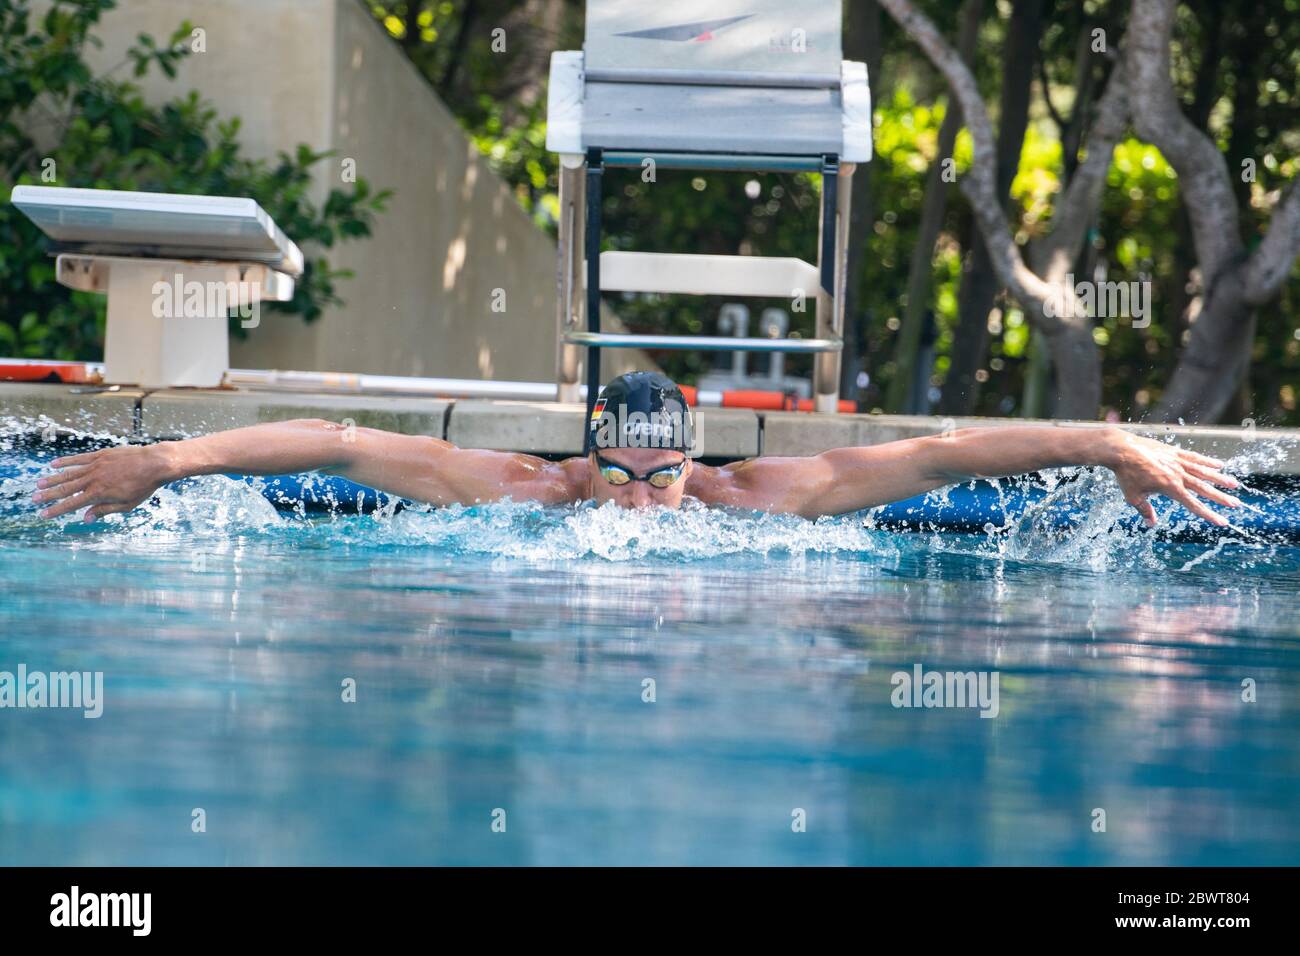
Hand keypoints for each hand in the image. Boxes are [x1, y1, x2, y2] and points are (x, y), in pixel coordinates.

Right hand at [33, 444, 172, 522]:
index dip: (56, 510)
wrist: (155, 463)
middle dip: (48, 495)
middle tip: (34, 499)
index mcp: (99, 494)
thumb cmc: (143, 486)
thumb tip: (86, 518)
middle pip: (66, 489)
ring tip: (39, 483)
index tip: (43, 514)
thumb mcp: (127, 504)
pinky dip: (65, 461)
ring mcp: (95, 465)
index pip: (72, 504)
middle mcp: (93, 479)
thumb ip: (104, 510)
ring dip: (53, 479)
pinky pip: (79, 459)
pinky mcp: (100, 455)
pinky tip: (54, 464)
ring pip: (69, 473)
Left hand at [1102, 429, 1241, 527]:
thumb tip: (1151, 524)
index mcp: (1170, 488)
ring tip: (1234, 484)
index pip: (1193, 504)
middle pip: (1204, 488)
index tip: (1222, 521)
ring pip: (1203, 471)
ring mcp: (1177, 461)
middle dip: (1220, 497)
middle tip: (1236, 504)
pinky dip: (1207, 461)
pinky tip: (1219, 464)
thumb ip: (1145, 510)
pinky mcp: (1174, 452)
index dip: (1209, 514)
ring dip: (1220, 478)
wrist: (1121, 449)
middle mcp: (1178, 474)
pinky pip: (1194, 457)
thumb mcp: (1133, 496)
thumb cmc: (1125, 474)